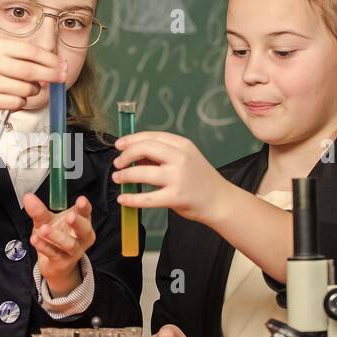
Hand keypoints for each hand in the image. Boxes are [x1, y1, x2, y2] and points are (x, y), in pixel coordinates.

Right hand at [0, 35, 66, 115]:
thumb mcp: (2, 54)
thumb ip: (25, 59)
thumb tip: (53, 69)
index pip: (32, 51)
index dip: (51, 60)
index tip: (63, 66)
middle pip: (31, 70)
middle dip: (51, 75)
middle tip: (62, 78)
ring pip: (26, 89)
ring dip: (34, 91)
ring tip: (29, 88)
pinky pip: (17, 102)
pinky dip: (22, 101)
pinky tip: (15, 97)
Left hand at [23, 194, 94, 294]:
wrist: (54, 264)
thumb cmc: (54, 237)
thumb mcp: (46, 222)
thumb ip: (39, 210)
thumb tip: (28, 197)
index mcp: (81, 222)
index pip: (85, 212)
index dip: (84, 207)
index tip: (81, 200)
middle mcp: (82, 237)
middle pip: (84, 230)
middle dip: (78, 223)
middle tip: (69, 216)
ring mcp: (74, 251)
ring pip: (69, 244)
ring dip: (56, 236)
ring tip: (43, 229)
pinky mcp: (62, 262)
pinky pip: (54, 254)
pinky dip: (44, 246)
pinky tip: (35, 239)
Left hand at [111, 131, 229, 223]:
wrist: (219, 200)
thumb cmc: (199, 179)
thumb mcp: (185, 159)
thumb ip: (161, 155)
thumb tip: (132, 155)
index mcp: (182, 145)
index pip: (151, 136)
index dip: (131, 140)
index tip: (119, 145)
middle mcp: (180, 158)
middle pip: (145, 148)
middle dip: (126, 155)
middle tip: (117, 163)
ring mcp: (178, 177)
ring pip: (142, 173)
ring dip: (125, 175)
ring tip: (117, 178)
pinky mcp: (176, 197)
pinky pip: (147, 198)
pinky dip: (131, 198)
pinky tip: (123, 199)